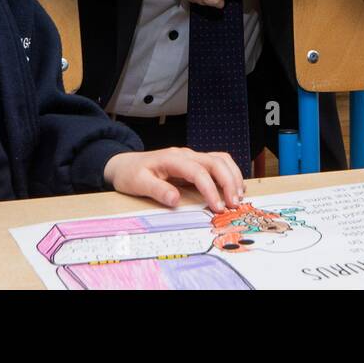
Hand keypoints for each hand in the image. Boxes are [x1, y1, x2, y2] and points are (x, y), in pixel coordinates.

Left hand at [103, 147, 244, 212]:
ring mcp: (192, 157)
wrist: (125, 163)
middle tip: (234, 204)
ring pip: (220, 159)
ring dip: (233, 176)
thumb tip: (175, 200)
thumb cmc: (131, 173)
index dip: (210, 189)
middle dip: (229, 182)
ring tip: (239, 196)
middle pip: (215, 161)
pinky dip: (230, 173)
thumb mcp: (137, 183)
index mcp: (172, 159)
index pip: (198, 171)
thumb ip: (157, 190)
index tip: (217, 207)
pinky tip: (234, 187)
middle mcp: (186, 155)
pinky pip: (218, 162)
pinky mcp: (195, 162)